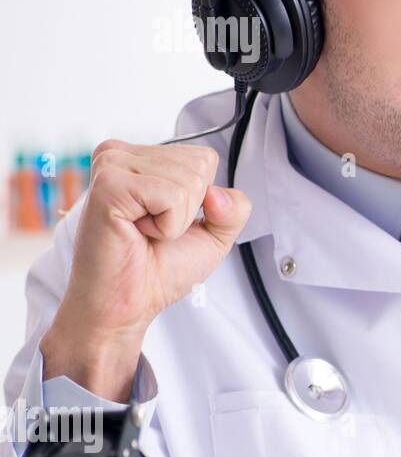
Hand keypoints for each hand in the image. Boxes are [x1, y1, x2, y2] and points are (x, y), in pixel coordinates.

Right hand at [40, 140, 250, 402]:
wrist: (129, 301)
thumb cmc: (160, 268)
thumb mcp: (215, 234)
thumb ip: (235, 208)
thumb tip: (219, 194)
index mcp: (142, 158)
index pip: (205, 158)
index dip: (202, 200)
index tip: (167, 220)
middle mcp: (123, 154)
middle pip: (201, 165)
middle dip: (189, 210)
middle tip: (153, 229)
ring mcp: (113, 166)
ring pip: (190, 181)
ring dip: (176, 220)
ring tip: (143, 232)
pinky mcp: (110, 185)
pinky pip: (173, 196)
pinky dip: (167, 225)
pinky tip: (137, 232)